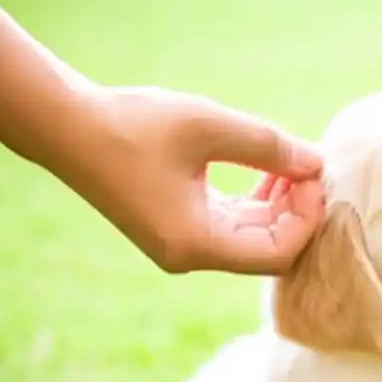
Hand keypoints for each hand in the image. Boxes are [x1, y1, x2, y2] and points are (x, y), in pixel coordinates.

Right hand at [53, 86, 324, 274]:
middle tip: (309, 163)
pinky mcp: (177, 226)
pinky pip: (232, 223)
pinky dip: (255, 199)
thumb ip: (268, 146)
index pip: (277, 254)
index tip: (312, 174)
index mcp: (196, 246)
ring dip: (278, 202)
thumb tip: (316, 162)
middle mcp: (190, 256)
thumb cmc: (134, 125)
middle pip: (268, 248)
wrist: (66, 126)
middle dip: (296, 209)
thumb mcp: (209, 127)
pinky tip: (270, 165)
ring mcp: (183, 244)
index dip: (305, 218)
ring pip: (252, 236)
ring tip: (293, 159)